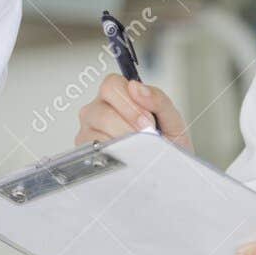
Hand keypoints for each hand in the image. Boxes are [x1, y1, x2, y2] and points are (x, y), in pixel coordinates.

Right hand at [74, 73, 191, 152]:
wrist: (166, 169)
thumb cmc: (165, 143)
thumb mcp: (170, 118)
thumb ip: (158, 99)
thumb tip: (136, 87)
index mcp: (118, 95)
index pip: (111, 85)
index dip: (130, 102)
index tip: (147, 119)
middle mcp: (99, 108)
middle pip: (103, 109)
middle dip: (129, 124)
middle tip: (145, 135)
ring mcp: (89, 128)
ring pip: (99, 128)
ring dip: (124, 139)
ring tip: (138, 147)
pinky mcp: (86, 149)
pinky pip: (94, 146)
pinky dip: (114, 152)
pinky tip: (125, 155)